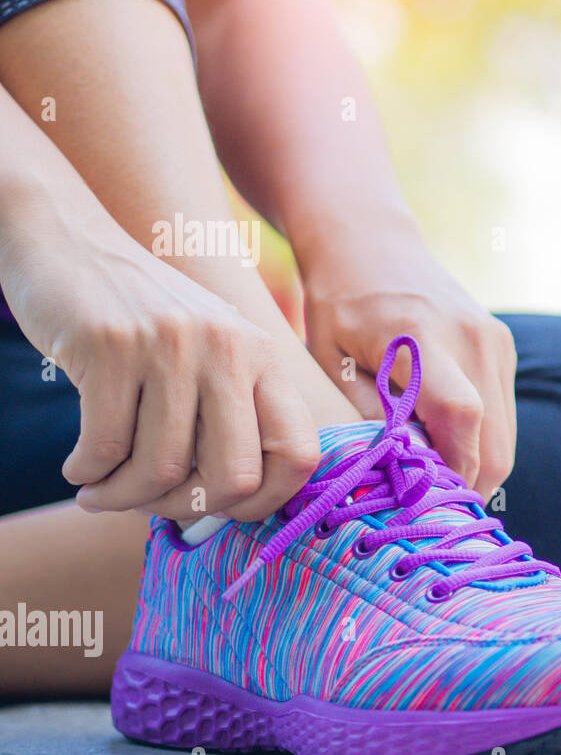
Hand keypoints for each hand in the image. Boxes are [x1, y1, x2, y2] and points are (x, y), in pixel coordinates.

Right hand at [1, 201, 319, 520]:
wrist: (68, 242)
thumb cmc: (141, 318)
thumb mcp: (208, 350)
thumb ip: (229, 414)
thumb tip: (233, 506)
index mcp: (262, 356)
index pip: (299, 453)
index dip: (267, 502)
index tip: (222, 512)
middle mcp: (228, 349)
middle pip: (235, 477)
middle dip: (189, 509)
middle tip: (152, 505)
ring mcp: (171, 345)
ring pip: (163, 469)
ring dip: (124, 496)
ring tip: (101, 492)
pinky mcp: (111, 347)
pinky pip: (107, 447)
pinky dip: (88, 473)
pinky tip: (80, 469)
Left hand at [301, 235, 515, 497]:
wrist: (371, 242)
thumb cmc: (339, 304)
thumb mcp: (332, 361)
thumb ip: (369, 417)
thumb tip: (401, 476)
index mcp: (422, 337)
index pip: (461, 417)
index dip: (452, 469)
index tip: (424, 499)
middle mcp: (473, 338)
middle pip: (495, 443)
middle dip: (466, 485)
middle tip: (424, 503)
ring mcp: (496, 342)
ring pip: (505, 439)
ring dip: (474, 466)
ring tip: (429, 472)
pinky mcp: (503, 348)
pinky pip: (503, 417)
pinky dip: (479, 441)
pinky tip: (441, 440)